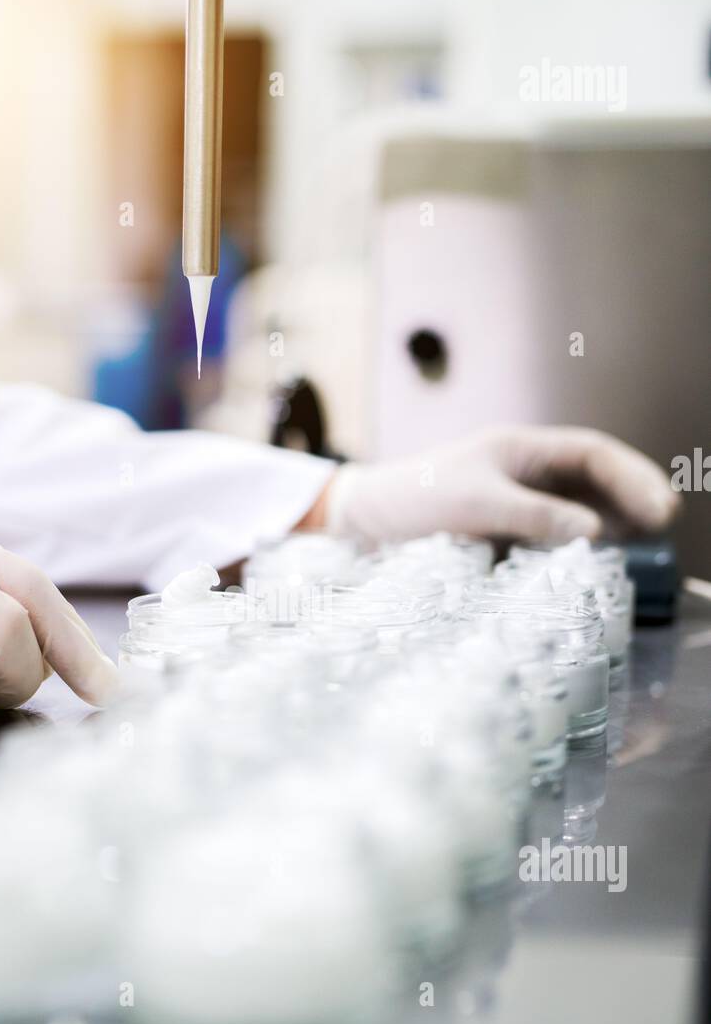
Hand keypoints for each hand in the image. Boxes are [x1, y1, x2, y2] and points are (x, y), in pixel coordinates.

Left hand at [321, 426, 677, 545]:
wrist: (360, 524)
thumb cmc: (411, 500)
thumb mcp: (473, 504)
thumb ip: (533, 516)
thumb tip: (596, 532)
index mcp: (521, 449)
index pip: (592, 454)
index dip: (632, 476)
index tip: (660, 508)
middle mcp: (525, 475)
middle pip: (594, 484)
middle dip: (632, 502)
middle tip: (663, 530)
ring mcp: (515, 507)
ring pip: (577, 515)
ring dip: (609, 532)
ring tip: (639, 556)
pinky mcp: (502, 539)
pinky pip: (551, 544)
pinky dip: (575, 556)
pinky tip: (593, 574)